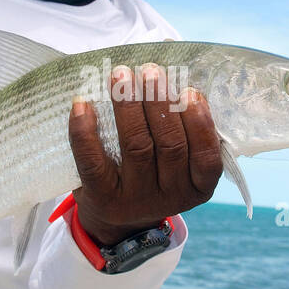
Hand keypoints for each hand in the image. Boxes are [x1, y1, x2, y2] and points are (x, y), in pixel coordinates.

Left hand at [68, 62, 223, 246]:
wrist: (115, 218)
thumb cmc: (152, 174)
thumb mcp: (178, 164)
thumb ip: (183, 131)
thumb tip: (172, 76)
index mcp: (197, 187)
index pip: (206, 156)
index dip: (199, 122)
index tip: (189, 90)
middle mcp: (170, 197)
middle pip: (169, 145)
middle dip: (160, 103)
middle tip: (150, 70)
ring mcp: (135, 199)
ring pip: (136, 147)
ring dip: (129, 106)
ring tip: (121, 76)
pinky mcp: (102, 198)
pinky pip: (94, 162)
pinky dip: (85, 131)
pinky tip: (83, 104)